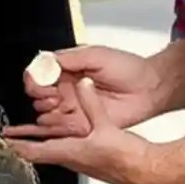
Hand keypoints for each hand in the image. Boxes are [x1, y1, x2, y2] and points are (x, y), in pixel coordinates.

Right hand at [3, 45, 162, 138]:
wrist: (149, 88)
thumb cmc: (127, 68)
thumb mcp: (96, 55)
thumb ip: (70, 58)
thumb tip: (45, 61)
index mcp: (67, 70)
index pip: (39, 75)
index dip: (35, 79)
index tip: (40, 81)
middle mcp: (67, 89)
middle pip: (38, 96)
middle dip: (41, 95)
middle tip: (54, 94)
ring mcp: (74, 107)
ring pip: (47, 114)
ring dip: (49, 111)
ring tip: (63, 104)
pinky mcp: (83, 124)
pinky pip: (63, 128)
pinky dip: (60, 125)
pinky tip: (69, 117)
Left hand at [4, 77, 181, 183]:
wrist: (146, 173)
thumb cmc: (126, 158)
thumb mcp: (106, 125)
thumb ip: (92, 103)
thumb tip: (82, 84)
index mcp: (71, 152)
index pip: (35, 150)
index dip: (18, 145)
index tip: (4, 140)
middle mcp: (73, 159)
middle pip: (40, 152)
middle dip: (24, 142)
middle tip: (9, 136)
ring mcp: (82, 161)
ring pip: (53, 150)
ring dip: (39, 142)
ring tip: (28, 134)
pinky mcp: (92, 159)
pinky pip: (68, 149)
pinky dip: (58, 141)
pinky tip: (61, 135)